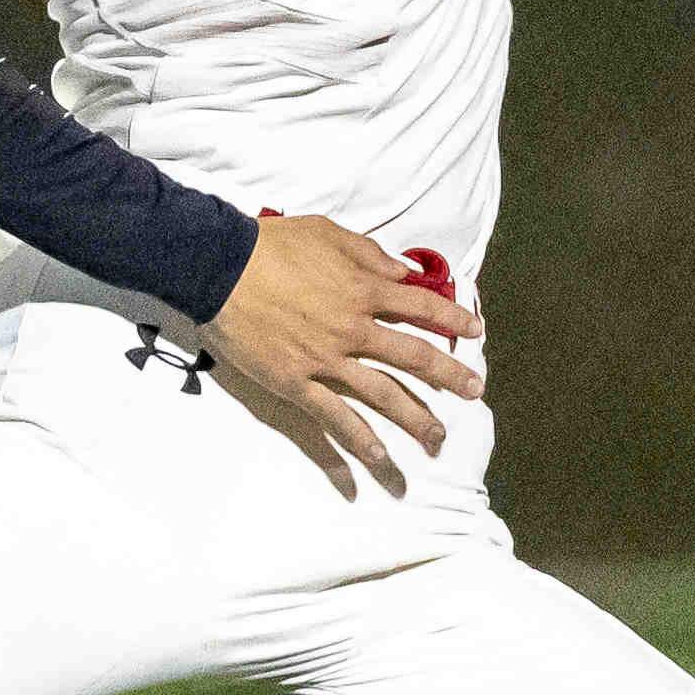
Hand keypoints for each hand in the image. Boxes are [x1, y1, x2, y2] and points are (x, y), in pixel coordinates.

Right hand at [198, 213, 483, 497]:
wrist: (218, 267)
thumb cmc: (271, 245)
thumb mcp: (328, 234)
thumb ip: (370, 255)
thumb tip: (404, 273)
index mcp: (364, 290)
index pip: (422, 308)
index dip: (453, 320)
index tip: (476, 331)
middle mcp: (353, 330)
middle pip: (413, 358)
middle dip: (450, 377)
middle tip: (475, 392)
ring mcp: (325, 361)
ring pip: (381, 396)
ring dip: (414, 420)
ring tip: (437, 439)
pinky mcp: (294, 384)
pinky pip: (331, 419)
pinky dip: (356, 443)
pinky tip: (377, 461)